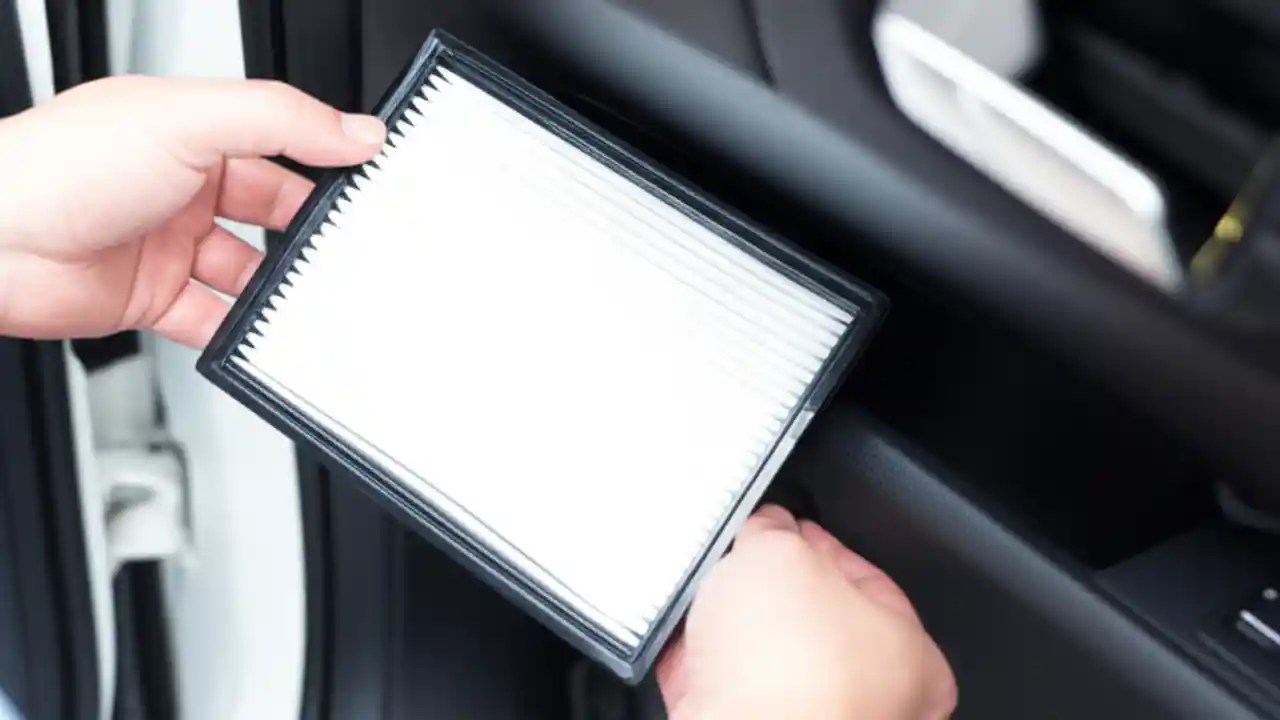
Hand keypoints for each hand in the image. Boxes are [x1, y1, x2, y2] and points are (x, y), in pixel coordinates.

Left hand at [0, 75, 385, 347]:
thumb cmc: (57, 167)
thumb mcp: (186, 120)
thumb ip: (279, 119)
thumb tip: (354, 129)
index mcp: (191, 132)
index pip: (278, 144)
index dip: (324, 163)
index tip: (368, 183)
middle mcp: (181, 186)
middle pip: (270, 214)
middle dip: (307, 235)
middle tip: (343, 251)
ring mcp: (167, 244)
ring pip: (247, 272)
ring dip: (276, 288)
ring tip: (305, 296)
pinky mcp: (151, 298)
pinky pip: (212, 319)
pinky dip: (240, 332)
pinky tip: (260, 332)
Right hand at [658, 505, 955, 719]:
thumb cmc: (793, 671)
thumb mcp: (782, 553)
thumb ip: (774, 530)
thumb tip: (762, 527)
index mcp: (914, 658)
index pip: (867, 580)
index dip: (820, 544)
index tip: (787, 529)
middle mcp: (866, 702)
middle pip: (806, 618)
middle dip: (766, 587)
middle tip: (741, 563)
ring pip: (757, 657)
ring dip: (725, 626)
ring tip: (704, 601)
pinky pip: (715, 688)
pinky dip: (694, 662)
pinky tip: (681, 640)